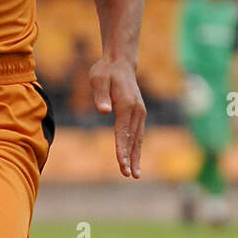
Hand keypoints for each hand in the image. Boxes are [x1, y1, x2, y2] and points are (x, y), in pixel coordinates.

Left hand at [90, 55, 145, 177]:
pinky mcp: (139, 114)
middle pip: (133, 138)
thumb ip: (101, 94)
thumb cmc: (105, 71)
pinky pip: (138, 135)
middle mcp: (136, 110)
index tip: (121, 163)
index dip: (121, 149)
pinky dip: (137, 148)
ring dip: (136, 157)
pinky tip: (135, 161)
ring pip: (138, 139)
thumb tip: (104, 110)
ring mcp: (140, 112)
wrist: (120, 63)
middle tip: (128, 175)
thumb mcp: (98, 78)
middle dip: (130, 158)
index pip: (123, 131)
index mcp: (126, 104)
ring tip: (134, 175)